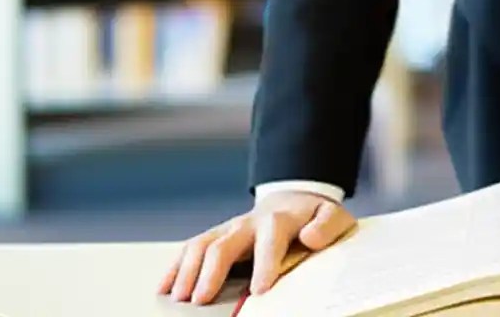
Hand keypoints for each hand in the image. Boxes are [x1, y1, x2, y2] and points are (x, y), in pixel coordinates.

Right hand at [158, 192, 355, 304]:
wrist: (295, 199)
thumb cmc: (314, 218)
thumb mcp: (333, 217)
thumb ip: (326, 226)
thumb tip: (311, 236)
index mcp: (281, 221)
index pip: (270, 238)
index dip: (265, 263)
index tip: (259, 291)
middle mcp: (249, 223)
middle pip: (225, 242)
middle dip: (211, 272)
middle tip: (201, 300)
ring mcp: (229, 228)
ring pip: (202, 244)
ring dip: (188, 271)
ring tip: (180, 297)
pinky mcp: (217, 235)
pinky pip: (191, 247)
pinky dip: (176, 267)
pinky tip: (165, 287)